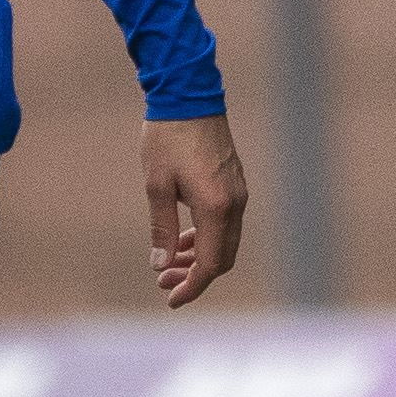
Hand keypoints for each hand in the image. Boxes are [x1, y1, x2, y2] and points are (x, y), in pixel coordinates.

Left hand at [145, 112, 249, 306]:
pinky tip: (184, 238)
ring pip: (225, 242)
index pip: (210, 264)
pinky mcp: (234, 184)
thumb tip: (160, 265)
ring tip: (169, 263)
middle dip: (195, 276)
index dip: (192, 287)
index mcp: (216, 208)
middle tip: (164, 282)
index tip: (171, 299)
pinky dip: (207, 238)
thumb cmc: (168, 139)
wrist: (189, 96)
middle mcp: (234, 204)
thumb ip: (162, 229)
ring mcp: (238, 193)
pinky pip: (227, 224)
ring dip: (200, 258)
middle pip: (222, 259)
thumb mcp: (157, 187)